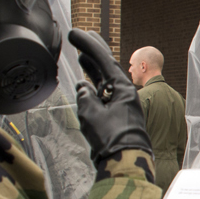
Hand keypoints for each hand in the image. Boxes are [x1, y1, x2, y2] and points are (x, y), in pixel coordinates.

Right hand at [68, 29, 152, 166]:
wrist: (125, 164)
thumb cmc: (112, 139)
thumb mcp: (91, 114)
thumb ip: (84, 96)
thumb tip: (83, 87)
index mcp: (122, 88)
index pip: (104, 59)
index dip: (87, 44)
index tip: (74, 34)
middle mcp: (125, 93)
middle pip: (108, 66)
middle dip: (94, 51)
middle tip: (83, 36)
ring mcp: (123, 104)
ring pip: (106, 81)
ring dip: (94, 68)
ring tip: (83, 56)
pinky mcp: (119, 116)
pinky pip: (105, 95)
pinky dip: (95, 87)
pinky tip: (87, 84)